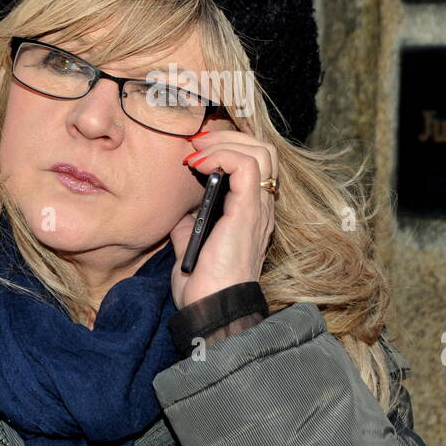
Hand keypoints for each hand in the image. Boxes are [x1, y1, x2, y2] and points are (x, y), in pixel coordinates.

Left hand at [167, 129, 277, 308]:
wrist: (212, 309)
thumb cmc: (203, 286)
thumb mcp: (193, 245)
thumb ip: (192, 223)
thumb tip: (182, 209)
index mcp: (250, 213)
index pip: (255, 164)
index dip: (227, 148)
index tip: (194, 155)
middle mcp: (261, 207)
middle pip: (263, 150)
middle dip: (228, 137)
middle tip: (196, 144)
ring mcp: (258, 208)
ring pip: (261, 150)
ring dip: (224, 143)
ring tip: (197, 153)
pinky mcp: (248, 210)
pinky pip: (246, 165)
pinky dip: (221, 156)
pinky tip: (197, 167)